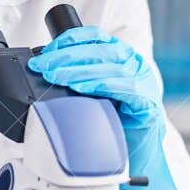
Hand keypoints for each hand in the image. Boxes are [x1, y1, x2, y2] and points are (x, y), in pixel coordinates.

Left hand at [26, 25, 175, 189]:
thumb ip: (74, 79)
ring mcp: (143, 81)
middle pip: (98, 50)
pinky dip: (100, 84)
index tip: (46, 50)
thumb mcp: (89, 93)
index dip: (69, 40)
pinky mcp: (147, 102)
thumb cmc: (112, 121)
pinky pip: (124, 87)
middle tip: (41, 66)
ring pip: (108, 67)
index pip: (95, 36)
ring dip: (77, 70)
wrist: (134, 153)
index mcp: (119, 56)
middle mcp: (133, 64)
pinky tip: (81, 87)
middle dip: (65, 57)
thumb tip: (43, 72)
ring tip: (55, 76)